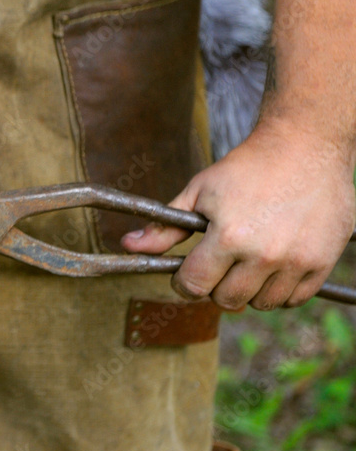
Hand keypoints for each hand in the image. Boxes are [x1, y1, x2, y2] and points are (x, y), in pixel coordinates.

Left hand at [122, 120, 354, 309]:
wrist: (305, 147)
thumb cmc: (247, 168)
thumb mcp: (199, 191)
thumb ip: (165, 227)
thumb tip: (128, 245)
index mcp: (230, 237)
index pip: (194, 286)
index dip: (183, 282)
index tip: (187, 273)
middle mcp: (264, 255)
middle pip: (226, 300)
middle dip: (215, 285)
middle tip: (219, 261)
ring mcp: (297, 261)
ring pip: (260, 303)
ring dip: (248, 289)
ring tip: (247, 260)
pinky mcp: (322, 263)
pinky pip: (293, 299)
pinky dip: (279, 290)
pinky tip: (273, 264)